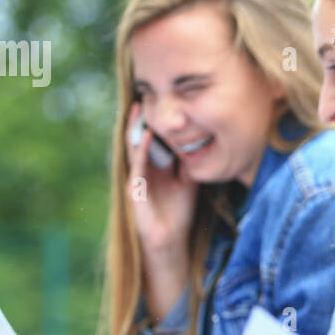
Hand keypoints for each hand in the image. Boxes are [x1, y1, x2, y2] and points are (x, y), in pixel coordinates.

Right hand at [126, 101, 197, 255]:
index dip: (154, 121)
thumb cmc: (179, 211)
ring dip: (136, 128)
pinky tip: (146, 133)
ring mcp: (137, 177)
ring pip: (134, 147)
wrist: (170, 239)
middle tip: (144, 96)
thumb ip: (190, 163)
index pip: (151, 139)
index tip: (159, 101)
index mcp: (154, 166)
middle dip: (141, 119)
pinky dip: (141, 148)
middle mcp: (143, 169)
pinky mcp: (135, 188)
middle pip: (139, 138)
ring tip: (140, 108)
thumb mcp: (189, 181)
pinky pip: (137, 164)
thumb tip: (200, 142)